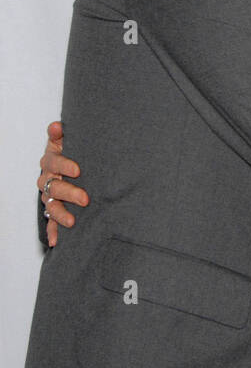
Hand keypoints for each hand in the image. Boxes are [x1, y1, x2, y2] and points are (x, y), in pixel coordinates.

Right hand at [38, 121, 88, 247]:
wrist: (75, 169)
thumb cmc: (74, 153)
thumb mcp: (70, 141)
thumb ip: (63, 134)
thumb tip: (56, 126)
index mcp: (51, 161)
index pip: (53, 162)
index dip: (63, 165)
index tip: (78, 170)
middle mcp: (48, 179)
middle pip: (53, 187)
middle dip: (69, 193)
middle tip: (85, 199)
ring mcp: (49, 197)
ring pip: (51, 207)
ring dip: (61, 215)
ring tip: (73, 222)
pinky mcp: (53, 211)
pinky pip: (50, 224)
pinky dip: (53, 232)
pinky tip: (57, 241)